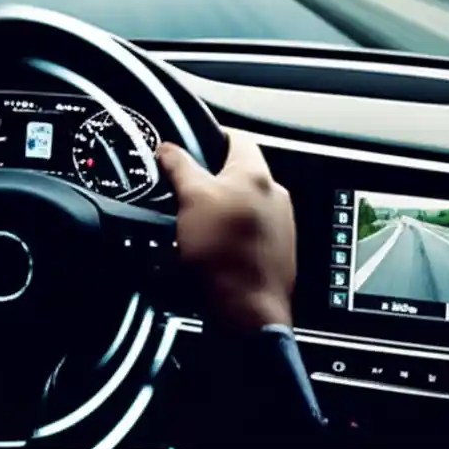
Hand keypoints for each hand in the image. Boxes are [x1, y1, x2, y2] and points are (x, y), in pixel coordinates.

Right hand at [158, 131, 295, 330]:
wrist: (245, 312)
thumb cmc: (223, 255)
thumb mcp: (190, 199)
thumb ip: (179, 166)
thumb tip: (168, 148)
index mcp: (257, 174)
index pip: (236, 137)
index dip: (208, 137)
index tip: (188, 148)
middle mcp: (275, 196)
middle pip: (237, 173)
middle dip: (209, 180)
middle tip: (183, 192)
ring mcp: (280, 226)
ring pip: (241, 204)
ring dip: (218, 210)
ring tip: (193, 227)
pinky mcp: (275, 252)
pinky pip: (247, 233)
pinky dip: (228, 236)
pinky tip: (209, 251)